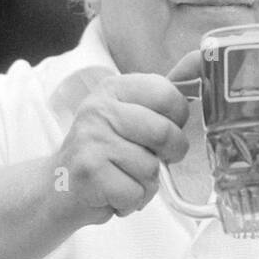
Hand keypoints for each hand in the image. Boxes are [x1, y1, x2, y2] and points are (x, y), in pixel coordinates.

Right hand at [53, 74, 190, 224]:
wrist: (58, 187)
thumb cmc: (106, 151)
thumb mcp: (132, 115)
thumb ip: (165, 93)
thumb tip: (201, 58)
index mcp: (114, 88)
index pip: (168, 94)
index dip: (177, 120)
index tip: (161, 131)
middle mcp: (99, 108)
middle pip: (165, 133)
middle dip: (168, 155)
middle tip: (148, 158)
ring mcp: (91, 139)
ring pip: (152, 168)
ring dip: (147, 182)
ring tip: (123, 176)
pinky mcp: (89, 171)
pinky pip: (137, 192)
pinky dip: (133, 201)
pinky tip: (112, 192)